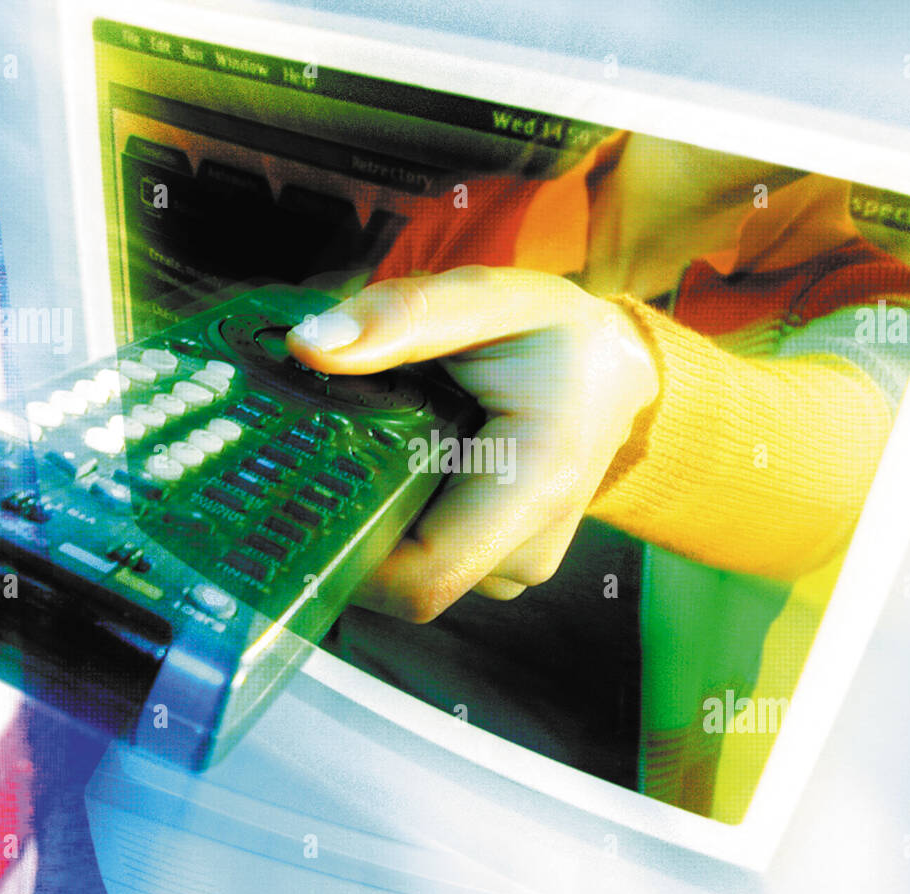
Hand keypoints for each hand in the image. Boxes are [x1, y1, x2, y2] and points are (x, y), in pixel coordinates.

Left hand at [286, 265, 659, 622]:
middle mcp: (529, 550)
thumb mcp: (489, 299)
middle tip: (325, 450)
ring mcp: (515, 569)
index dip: (345, 559)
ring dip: (377, 515)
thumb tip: (310, 343)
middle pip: (401, 577)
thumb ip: (403, 316)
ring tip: (384, 444)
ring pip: (408, 570)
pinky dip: (403, 519)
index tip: (294, 503)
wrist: (615, 372)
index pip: (421, 580)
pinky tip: (412, 465)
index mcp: (534, 488)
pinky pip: (428, 562)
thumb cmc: (557, 335)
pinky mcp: (500, 568)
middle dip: (351, 521)